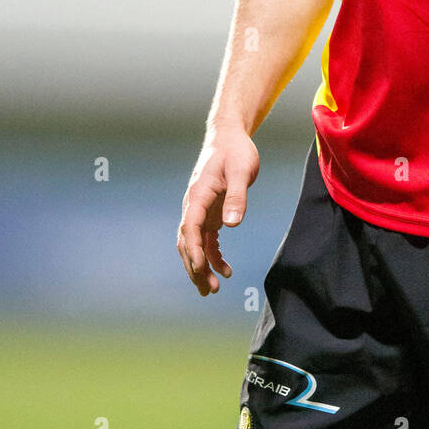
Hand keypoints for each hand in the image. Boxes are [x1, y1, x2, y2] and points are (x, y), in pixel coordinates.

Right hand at [177, 128, 259, 296]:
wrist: (230, 138)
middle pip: (187, 242)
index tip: (200, 268)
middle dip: (194, 267)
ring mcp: (201, 211)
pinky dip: (213, 256)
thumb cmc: (236, 151)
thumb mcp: (241, 171)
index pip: (189, 226)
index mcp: (198, 195)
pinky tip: (226, 270)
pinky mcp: (210, 213)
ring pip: (194, 245)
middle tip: (208, 290)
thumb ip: (237, 196)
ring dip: (201, 267)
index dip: (193, 249)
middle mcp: (194, 205)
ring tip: (213, 289)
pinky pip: (207, 240)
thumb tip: (232, 224)